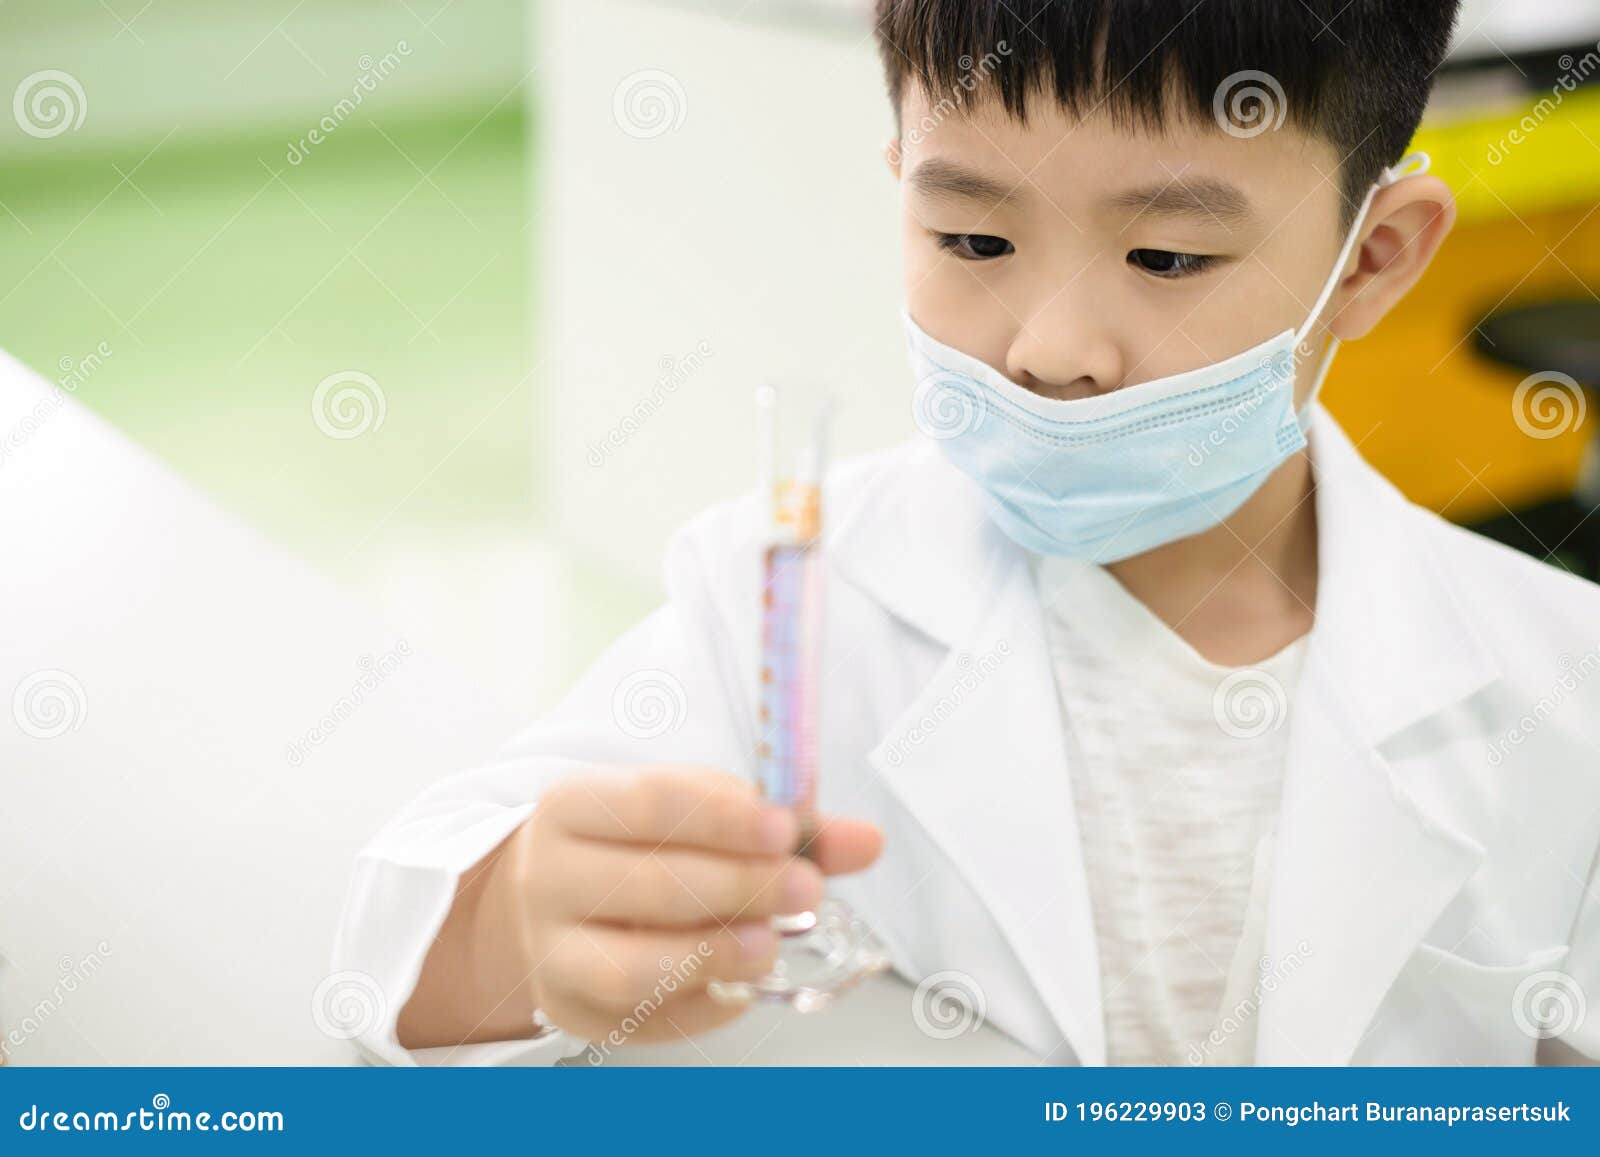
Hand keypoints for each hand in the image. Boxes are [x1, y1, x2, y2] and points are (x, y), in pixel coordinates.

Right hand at [486, 765, 882, 1044]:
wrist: (558, 902)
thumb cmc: (642, 847)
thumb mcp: (699, 815)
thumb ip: (784, 827)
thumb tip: (867, 842)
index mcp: (574, 806)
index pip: (649, 802)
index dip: (724, 818)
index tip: (785, 828)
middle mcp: (548, 876)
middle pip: (647, 885)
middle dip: (739, 887)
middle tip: (806, 889)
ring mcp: (552, 951)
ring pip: (631, 967)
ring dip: (714, 955)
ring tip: (769, 944)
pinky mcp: (573, 1011)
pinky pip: (645, 1019)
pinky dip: (703, 1003)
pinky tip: (742, 982)